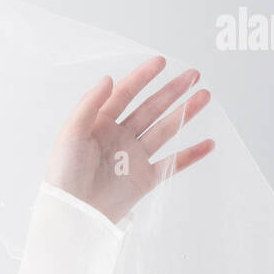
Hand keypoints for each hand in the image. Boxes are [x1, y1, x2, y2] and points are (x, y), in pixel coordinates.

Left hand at [43, 55, 214, 225]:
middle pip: (150, 108)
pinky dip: (191, 154)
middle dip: (172, 91)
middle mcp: (119, 137)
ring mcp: (134, 157)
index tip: (161, 62)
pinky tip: (208, 143)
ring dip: (185, 114)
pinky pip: (173, 164)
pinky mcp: (145, 179)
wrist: (73, 212)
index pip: (125, 94)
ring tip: (205, 96)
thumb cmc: (64, 173)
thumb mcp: (71, 132)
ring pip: (165, 130)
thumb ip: (90, 104)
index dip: (143, 77)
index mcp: (99, 123)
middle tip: (193, 75)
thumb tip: (109, 78)